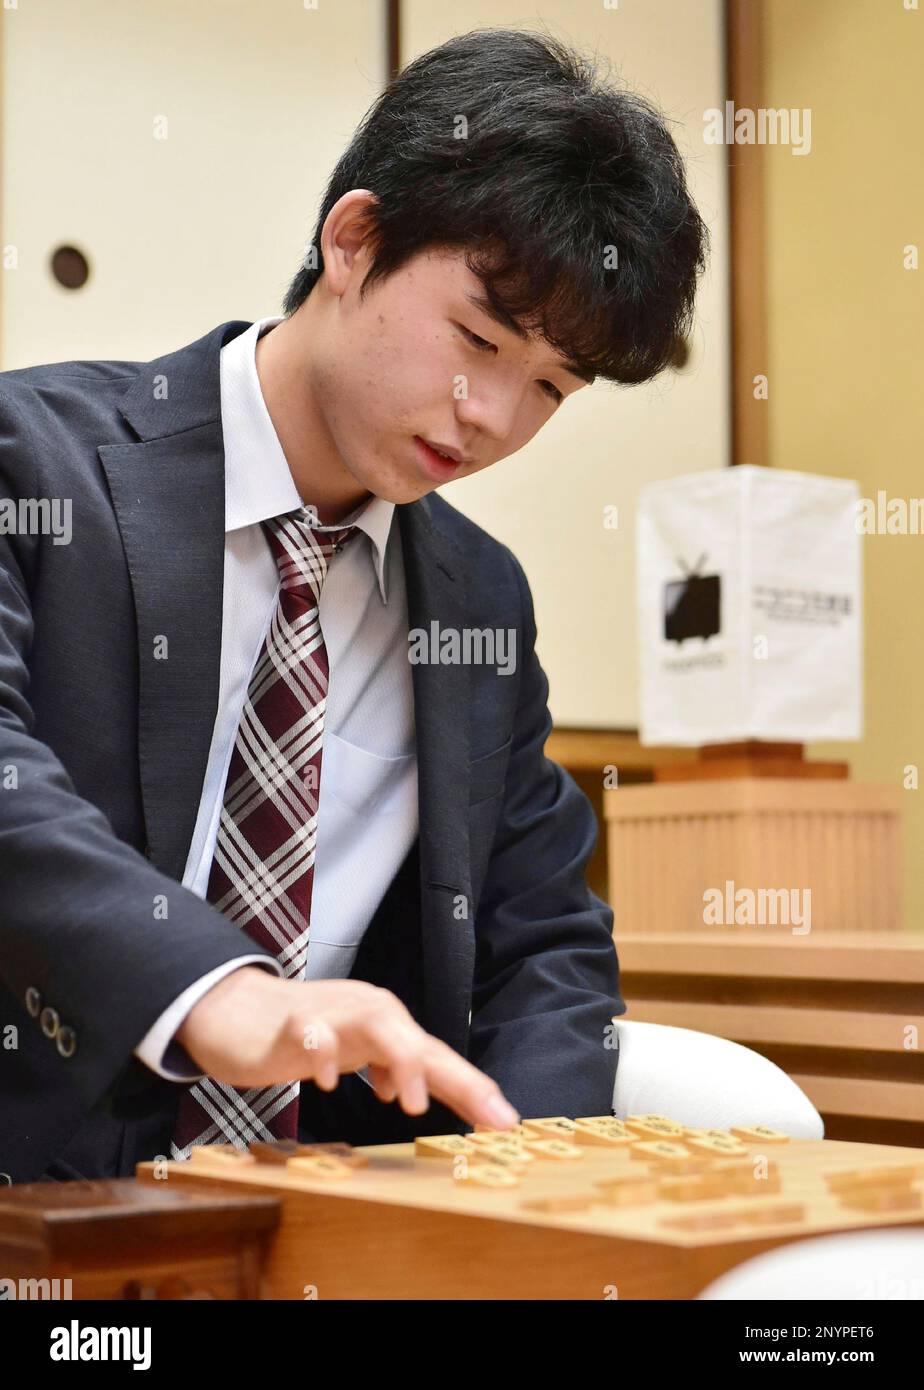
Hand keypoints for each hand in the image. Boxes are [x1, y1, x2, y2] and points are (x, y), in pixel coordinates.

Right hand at [175, 967, 519, 1129]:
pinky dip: (323, 1054)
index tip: (505, 1121)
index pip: (437, 1057)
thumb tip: (413, 1091)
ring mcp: (331, 1014)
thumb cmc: (301, 1032)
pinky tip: (329, 1081)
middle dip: (457, 1077)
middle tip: (486, 1115)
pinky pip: (312, 1033)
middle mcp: (368, 1012)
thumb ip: (385, 1068)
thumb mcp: (353, 1054)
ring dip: (399, 1061)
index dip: (473, 1088)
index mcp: (386, 1025)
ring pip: (378, 1026)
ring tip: (410, 1103)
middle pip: (420, 1041)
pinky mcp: (291, 1024)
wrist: (235, 1009)